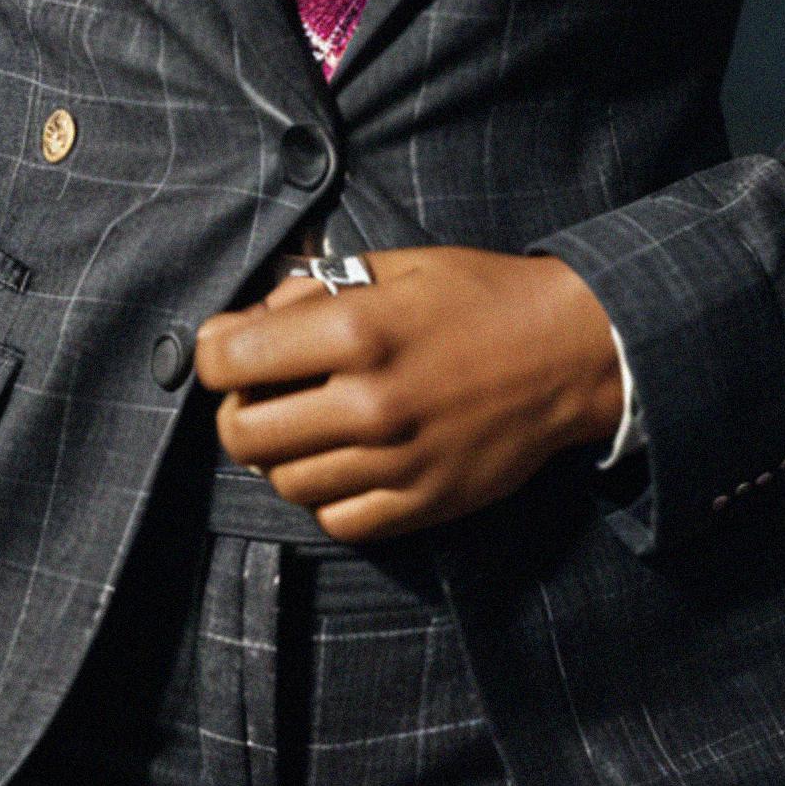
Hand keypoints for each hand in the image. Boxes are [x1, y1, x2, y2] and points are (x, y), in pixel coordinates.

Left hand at [194, 246, 623, 541]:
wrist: (570, 350)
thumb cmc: (479, 297)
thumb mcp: (393, 265)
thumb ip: (310, 291)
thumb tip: (238, 324)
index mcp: (356, 330)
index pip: (227, 361)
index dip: (214, 354)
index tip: (227, 350)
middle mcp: (369, 402)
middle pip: (242, 434)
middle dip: (238, 409)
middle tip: (264, 393)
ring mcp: (397, 461)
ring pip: (284, 482)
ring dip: (283, 454)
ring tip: (312, 423)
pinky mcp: (423, 503)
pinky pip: (336, 520)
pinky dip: (327, 494)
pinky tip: (347, 459)